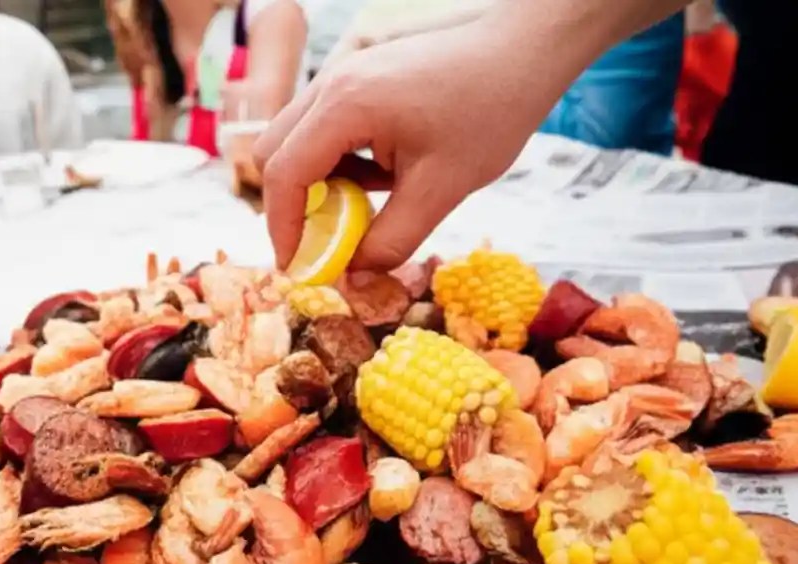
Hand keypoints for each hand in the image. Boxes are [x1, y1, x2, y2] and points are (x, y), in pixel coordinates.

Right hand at [256, 0, 657, 269]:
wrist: (524, 51)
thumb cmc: (490, 111)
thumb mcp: (442, 189)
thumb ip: (390, 239)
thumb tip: (353, 277)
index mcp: (345, 106)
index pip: (284, 174)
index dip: (283, 228)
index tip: (297, 267)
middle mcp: (331, 84)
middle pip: (273, 152)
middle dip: (290, 205)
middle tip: (321, 245)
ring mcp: (342, 77)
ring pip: (296, 139)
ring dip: (316, 182)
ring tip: (364, 208)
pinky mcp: (358, 79)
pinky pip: (323, 127)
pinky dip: (337, 162)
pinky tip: (383, 177)